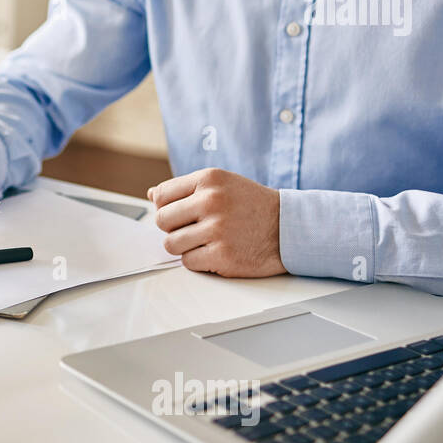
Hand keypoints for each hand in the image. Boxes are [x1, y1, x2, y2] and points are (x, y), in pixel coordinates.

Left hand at [148, 168, 284, 277]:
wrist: (290, 228)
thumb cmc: (253, 206)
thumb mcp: (223, 184)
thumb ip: (186, 189)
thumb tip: (152, 195)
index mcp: (209, 180)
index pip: (162, 195)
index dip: (167, 207)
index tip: (181, 213)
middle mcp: (211, 201)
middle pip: (162, 220)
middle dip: (173, 228)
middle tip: (193, 229)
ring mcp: (217, 229)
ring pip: (171, 244)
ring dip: (184, 246)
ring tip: (204, 241)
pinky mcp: (223, 255)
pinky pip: (188, 262)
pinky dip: (198, 261)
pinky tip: (215, 252)